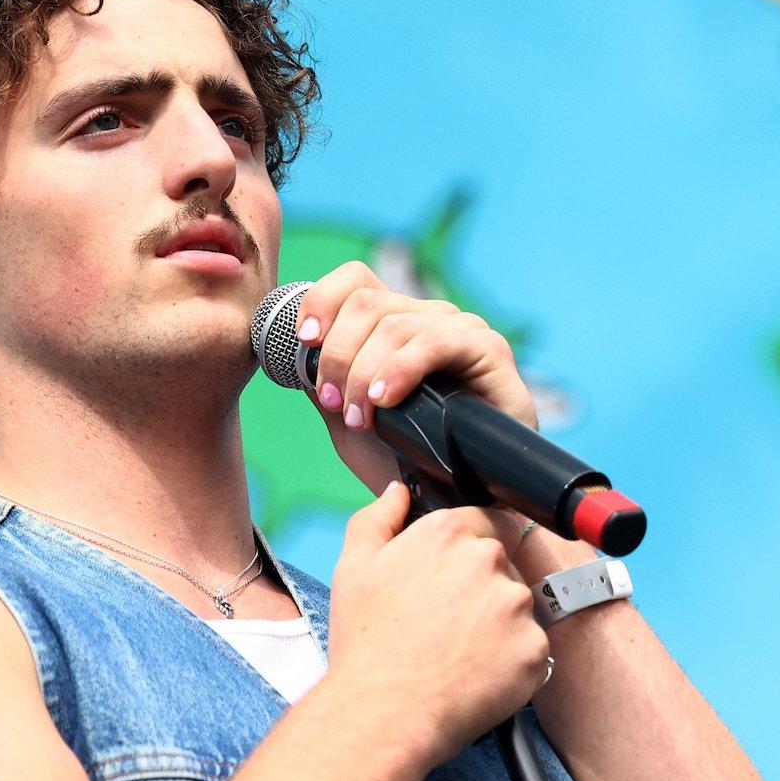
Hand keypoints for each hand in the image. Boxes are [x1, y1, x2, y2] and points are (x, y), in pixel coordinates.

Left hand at [294, 261, 539, 499]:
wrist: (459, 500)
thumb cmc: (407, 461)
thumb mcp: (348, 422)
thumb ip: (323, 385)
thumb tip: (292, 356)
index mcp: (394, 323)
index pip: (355, 281)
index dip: (322, 299)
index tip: (304, 341)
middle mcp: (427, 317)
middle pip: (366, 302)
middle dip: (337, 354)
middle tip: (333, 402)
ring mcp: (458, 329)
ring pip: (394, 324)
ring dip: (363, 374)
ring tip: (359, 417)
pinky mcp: (487, 348)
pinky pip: (434, 342)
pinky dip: (400, 369)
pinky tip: (385, 399)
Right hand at [324, 480, 554, 767]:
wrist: (383, 713)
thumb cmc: (366, 645)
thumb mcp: (354, 568)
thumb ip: (378, 518)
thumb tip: (397, 493)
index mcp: (448, 532)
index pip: (485, 521)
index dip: (469, 551)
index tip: (455, 578)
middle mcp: (488, 560)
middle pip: (503, 564)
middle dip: (482, 589)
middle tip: (447, 624)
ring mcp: (516, 605)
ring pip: (518, 608)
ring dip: (499, 625)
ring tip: (458, 653)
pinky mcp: (535, 649)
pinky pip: (531, 650)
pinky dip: (511, 663)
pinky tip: (476, 675)